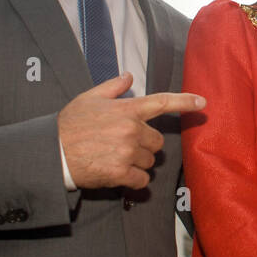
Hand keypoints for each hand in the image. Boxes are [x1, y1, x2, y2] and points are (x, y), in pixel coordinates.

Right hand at [58, 74, 205, 188]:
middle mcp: (131, 130)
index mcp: (127, 109)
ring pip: (150, 161)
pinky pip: (142, 180)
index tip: (203, 103)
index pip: (162, 103)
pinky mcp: (121, 173)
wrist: (53, 152)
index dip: (185, 102)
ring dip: (138, 163)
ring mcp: (127, 152)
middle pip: (158, 142)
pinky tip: (118, 173)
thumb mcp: (89, 98)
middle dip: (145, 145)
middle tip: (122, 145)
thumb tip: (129, 76)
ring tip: (115, 158)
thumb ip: (112, 87)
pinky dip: (134, 180)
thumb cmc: (70, 125)